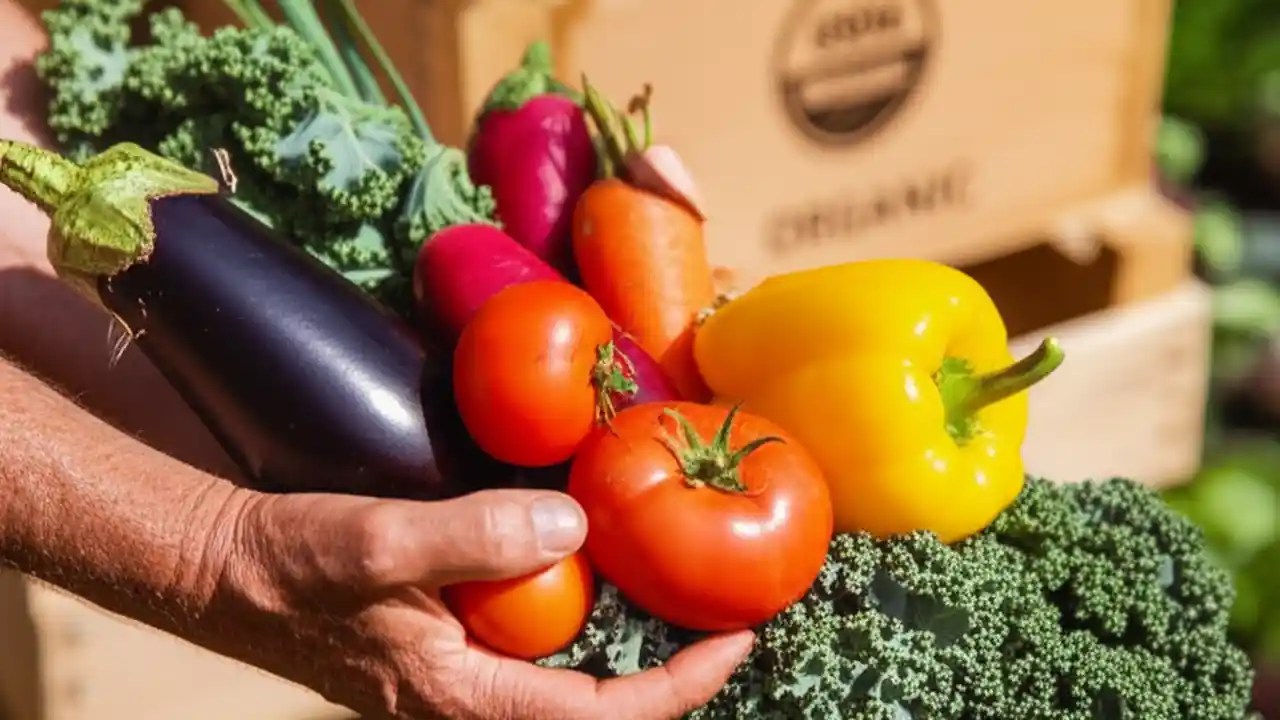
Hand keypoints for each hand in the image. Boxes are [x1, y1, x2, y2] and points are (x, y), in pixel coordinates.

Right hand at [204, 487, 753, 719]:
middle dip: (671, 660)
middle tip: (728, 601)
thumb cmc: (289, 568)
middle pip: (598, 697)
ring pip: (568, 663)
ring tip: (682, 574)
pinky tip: (594, 547)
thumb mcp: (378, 547)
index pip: (601, 716)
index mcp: (465, 697)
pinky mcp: (451, 634)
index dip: (680, 686)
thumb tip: (573, 523)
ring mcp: (463, 666)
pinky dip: (577, 593)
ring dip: (629, 627)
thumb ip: (474, 538)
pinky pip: (533, 629)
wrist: (220, 567)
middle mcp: (474, 693)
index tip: (738, 640)